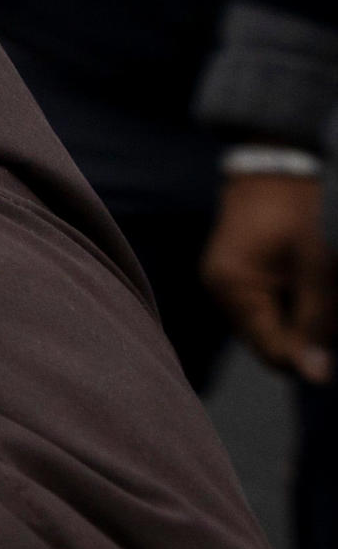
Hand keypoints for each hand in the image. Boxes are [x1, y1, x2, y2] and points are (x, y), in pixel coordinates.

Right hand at [204, 168, 333, 384]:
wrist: (272, 174)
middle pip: (268, 344)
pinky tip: (302, 283)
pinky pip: (265, 311)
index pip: (270, 349)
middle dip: (304, 337)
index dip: (305, 360)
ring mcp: (225, 287)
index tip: (335, 364)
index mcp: (235, 288)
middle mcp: (222, 293)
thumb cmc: (295, 215)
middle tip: (329, 303)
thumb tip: (317, 374)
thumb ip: (315, 320)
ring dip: (298, 321)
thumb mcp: (314, 267)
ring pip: (268, 329)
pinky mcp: (234, 280)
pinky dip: (289, 307)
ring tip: (317, 287)